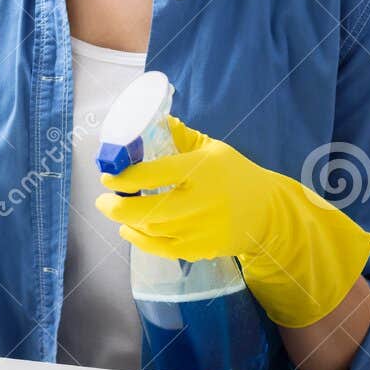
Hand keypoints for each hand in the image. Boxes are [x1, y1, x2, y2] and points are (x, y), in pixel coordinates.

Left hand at [94, 116, 369, 327]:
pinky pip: (163, 249)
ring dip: (126, 222)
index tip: (107, 176)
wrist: (268, 212)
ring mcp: (201, 229)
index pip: (155, 174)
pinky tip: (129, 231)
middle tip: (101, 200)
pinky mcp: (202, 249)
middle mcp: (201, 201)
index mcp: (201, 170)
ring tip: (113, 211)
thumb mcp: (212, 148)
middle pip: (149, 209)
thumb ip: (180, 136)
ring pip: (152, 230)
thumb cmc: (235, 175)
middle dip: (117, 206)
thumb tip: (152, 121)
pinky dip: (141, 241)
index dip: (125, 177)